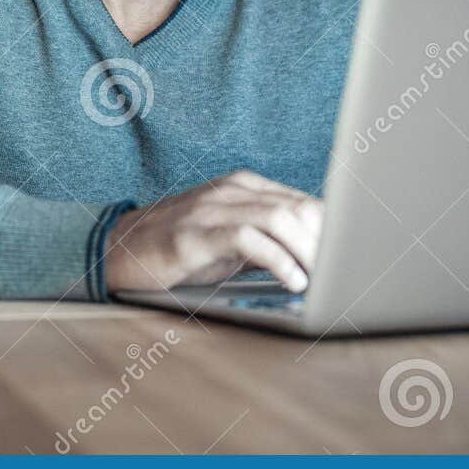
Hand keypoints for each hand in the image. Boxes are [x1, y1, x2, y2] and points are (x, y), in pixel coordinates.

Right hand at [103, 170, 323, 293]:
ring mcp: (212, 209)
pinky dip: (279, 260)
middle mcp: (232, 191)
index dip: (332, 231)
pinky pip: (248, 238)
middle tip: (345, 274)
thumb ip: (269, 241)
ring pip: (279, 218)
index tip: (351, 259)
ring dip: (309, 251)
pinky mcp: (195, 234)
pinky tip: (293, 280)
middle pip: (298, 208)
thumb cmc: (179, 249)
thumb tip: (316, 260)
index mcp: (244, 187)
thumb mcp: (230, 241)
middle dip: (327, 243)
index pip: (304, 202)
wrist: (117, 249)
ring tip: (324, 279)